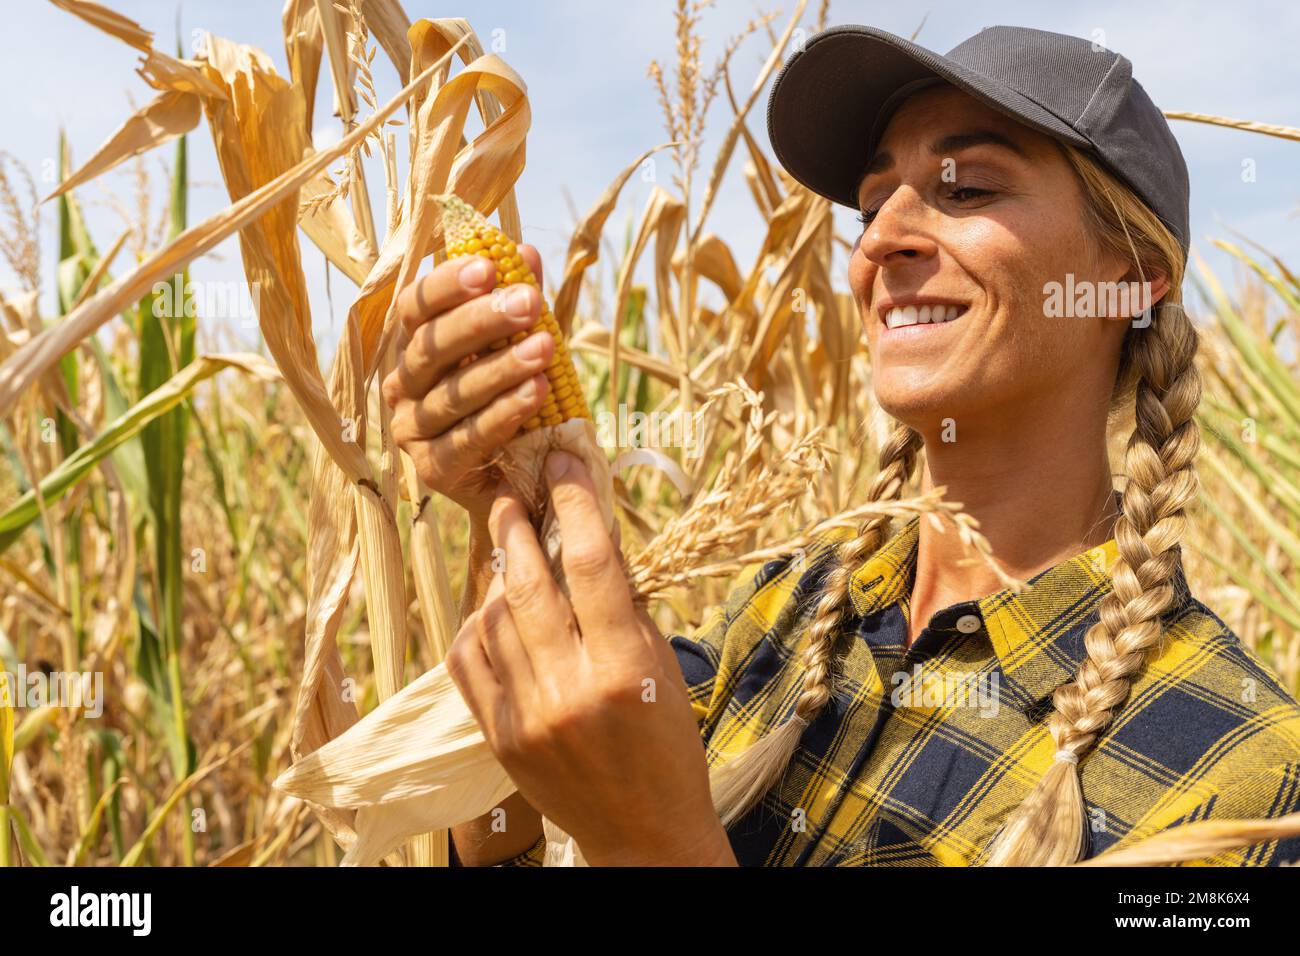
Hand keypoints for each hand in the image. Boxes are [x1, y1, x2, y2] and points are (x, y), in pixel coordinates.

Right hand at [382, 247, 554, 526]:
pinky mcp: (431, 468)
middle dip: (480, 322)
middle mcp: (402, 385)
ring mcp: (411, 429)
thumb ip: (517, 302)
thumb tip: (524, 252)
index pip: (415, 307)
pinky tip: (537, 392)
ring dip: (500, 368)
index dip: (447, 284)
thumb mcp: (519, 345)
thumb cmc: (513, 398)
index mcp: (413, 345)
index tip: (489, 266)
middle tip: (527, 303)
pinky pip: (466, 438)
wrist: (520, 477)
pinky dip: (503, 413)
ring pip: (451, 393)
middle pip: (430, 347)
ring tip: (544, 348)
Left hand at [444, 449, 735, 865]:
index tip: (563, 461)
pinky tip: (492, 609)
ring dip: (497, 576)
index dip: (575, 502)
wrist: (643, 833)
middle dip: (516, 528)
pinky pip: (467, 661)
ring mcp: (526, 716)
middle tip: (511, 496)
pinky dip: (475, 625)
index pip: (592, 564)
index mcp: (623, 669)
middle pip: (528, 584)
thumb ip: (623, 604)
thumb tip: (592, 535)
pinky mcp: (499, 737)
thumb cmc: (668, 745)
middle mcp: (569, 690)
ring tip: (509, 557)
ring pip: (492, 618)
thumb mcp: (662, 666)